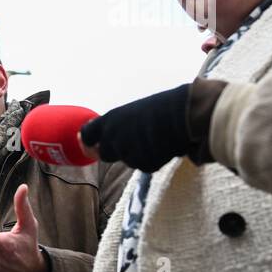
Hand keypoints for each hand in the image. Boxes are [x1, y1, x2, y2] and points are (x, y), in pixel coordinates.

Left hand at [78, 83, 196, 171]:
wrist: (185, 113)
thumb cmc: (163, 107)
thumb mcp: (132, 112)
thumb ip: (117, 126)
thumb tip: (102, 140)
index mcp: (109, 120)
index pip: (86, 136)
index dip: (88, 142)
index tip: (92, 143)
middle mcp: (113, 137)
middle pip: (105, 154)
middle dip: (116, 151)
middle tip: (134, 142)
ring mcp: (127, 152)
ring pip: (128, 160)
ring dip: (138, 154)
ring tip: (156, 137)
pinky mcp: (143, 163)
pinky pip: (145, 165)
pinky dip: (154, 159)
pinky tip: (165, 145)